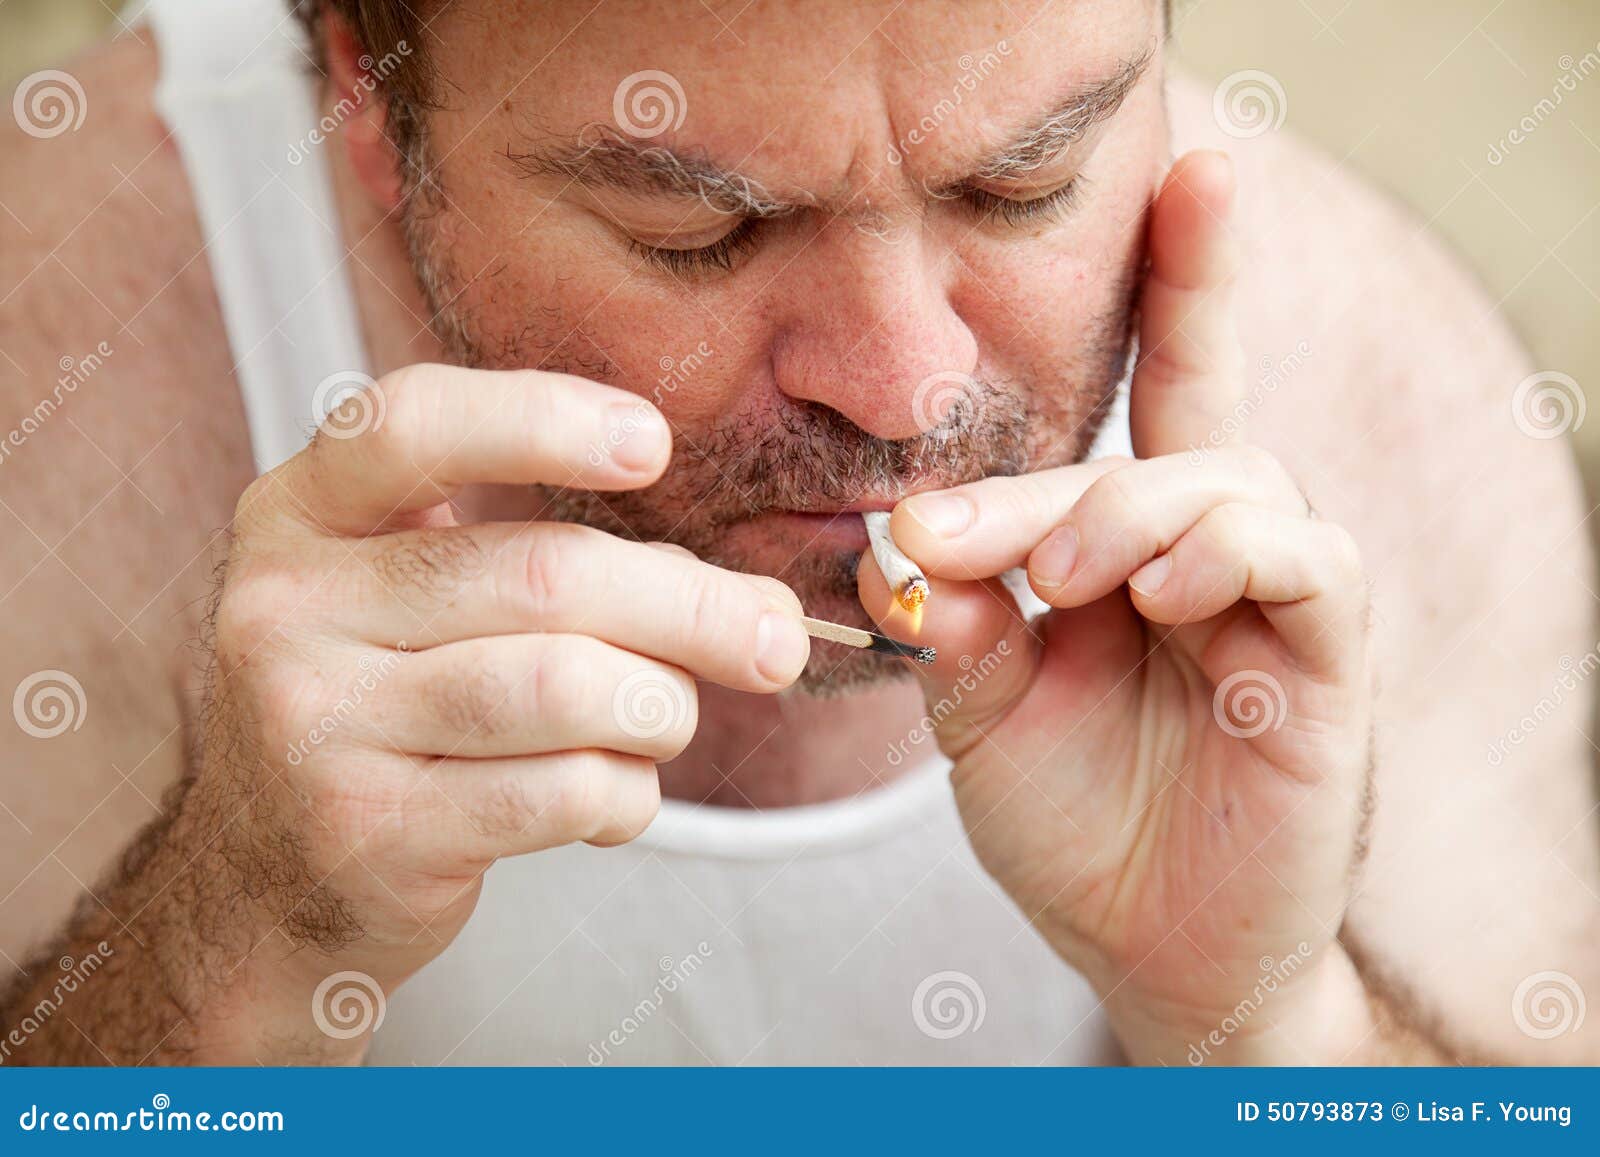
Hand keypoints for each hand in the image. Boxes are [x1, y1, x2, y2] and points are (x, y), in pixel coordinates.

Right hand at [194, 364, 808, 1056]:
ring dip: (660, 709)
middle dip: (692, 610)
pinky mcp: (366, 832)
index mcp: (303, 513)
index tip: (653, 445)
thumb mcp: (431, 605)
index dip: (542, 418)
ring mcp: (315, 723)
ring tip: (662, 722)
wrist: (272, 879)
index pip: (412, 425)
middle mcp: (288, 605)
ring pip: (566, 687)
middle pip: (544, 576)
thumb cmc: (392, 711)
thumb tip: (758, 606)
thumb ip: (572, 572)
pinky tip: (613, 797)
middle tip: (775, 641)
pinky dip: (625, 794)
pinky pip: (560, 790)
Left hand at [864, 152, 1374, 1062]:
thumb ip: (959, 627)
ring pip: (1238, 481)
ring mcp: (1278, 605)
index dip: (1184, 283)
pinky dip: (1237, 553)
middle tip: (952, 546)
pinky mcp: (1328, 665)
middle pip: (1171, 440)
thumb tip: (903, 546)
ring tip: (1066, 585)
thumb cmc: (1077, 826)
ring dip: (1136, 512)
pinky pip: (1314, 562)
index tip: (1187, 168)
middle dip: (1051, 484)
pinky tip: (1167, 595)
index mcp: (1133, 550)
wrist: (1153, 952)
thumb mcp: (987, 721)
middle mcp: (1213, 555)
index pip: (1163, 395)